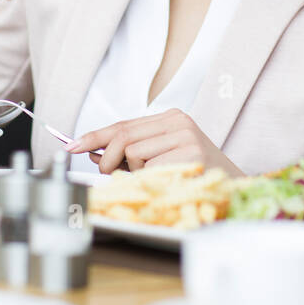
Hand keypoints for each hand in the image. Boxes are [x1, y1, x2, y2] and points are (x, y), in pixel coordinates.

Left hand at [68, 108, 242, 176]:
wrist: (232, 186)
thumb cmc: (191, 174)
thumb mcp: (159, 157)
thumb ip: (130, 152)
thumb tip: (93, 152)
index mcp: (170, 118)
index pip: (123, 124)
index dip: (94, 136)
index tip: (71, 145)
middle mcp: (178, 121)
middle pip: (123, 136)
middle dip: (107, 157)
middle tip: (107, 171)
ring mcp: (185, 136)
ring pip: (133, 153)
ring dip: (137, 172)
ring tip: (160, 176)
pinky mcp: (190, 152)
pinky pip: (149, 167)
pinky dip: (152, 178)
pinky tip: (170, 179)